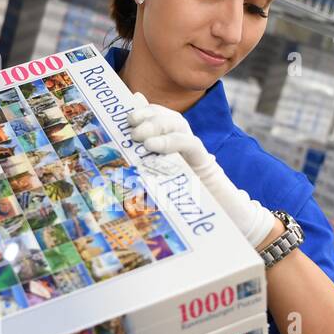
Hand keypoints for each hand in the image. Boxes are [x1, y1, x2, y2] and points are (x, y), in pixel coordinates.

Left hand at [127, 94, 278, 247]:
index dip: (148, 111)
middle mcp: (187, 147)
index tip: (128, 116)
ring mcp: (196, 155)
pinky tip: (152, 145)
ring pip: (180, 126)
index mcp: (176, 149)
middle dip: (150, 116)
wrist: (221, 222)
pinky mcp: (205, 166)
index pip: (164, 118)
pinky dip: (172, 141)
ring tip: (139, 135)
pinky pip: (191, 145)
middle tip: (131, 124)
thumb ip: (142, 174)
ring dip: (158, 124)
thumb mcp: (155, 191)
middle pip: (171, 119)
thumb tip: (112, 176)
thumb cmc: (181, 210)